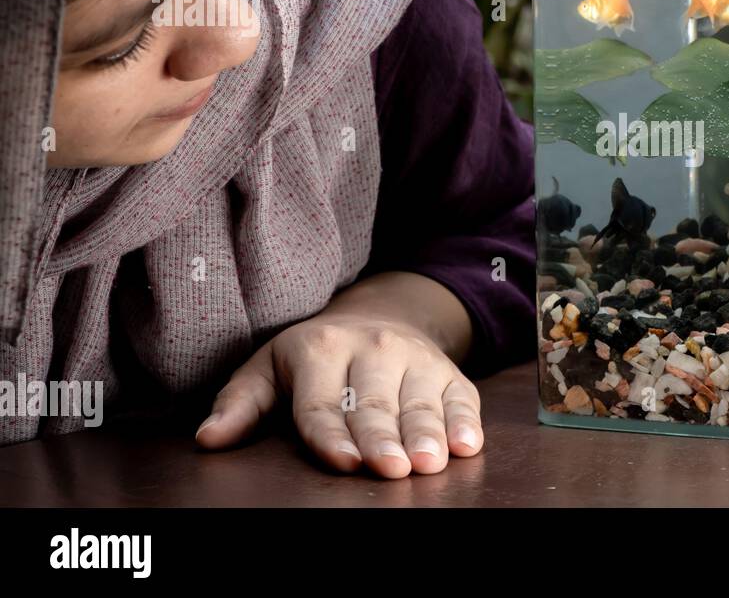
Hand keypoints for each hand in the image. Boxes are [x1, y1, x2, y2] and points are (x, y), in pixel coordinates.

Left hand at [194, 314, 483, 477]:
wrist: (382, 314)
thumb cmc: (316, 356)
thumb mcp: (270, 367)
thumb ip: (242, 403)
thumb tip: (207, 440)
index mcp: (321, 350)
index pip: (322, 402)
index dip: (332, 434)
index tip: (343, 462)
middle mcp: (373, 349)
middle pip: (375, 404)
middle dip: (383, 437)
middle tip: (391, 468)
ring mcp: (415, 358)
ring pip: (420, 402)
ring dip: (427, 433)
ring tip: (430, 461)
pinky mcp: (449, 371)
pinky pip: (461, 397)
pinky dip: (465, 421)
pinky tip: (467, 444)